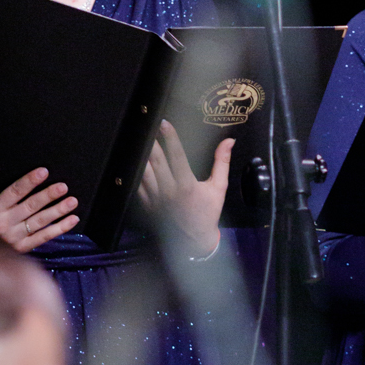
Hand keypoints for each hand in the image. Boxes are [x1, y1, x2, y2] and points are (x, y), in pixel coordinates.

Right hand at [0, 167, 77, 252]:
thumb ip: (10, 195)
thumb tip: (32, 178)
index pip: (14, 192)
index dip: (29, 181)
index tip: (44, 171)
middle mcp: (3, 224)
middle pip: (30, 207)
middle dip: (48, 196)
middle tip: (63, 187)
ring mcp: (14, 238)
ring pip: (40, 222)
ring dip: (58, 210)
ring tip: (72, 201)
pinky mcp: (23, 248)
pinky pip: (45, 237)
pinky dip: (60, 228)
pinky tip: (72, 219)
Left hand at [137, 123, 232, 255]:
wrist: (193, 241)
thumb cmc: (208, 213)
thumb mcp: (219, 188)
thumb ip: (222, 162)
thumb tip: (229, 141)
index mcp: (187, 186)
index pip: (176, 156)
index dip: (170, 137)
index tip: (164, 123)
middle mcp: (169, 192)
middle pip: (155, 160)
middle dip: (151, 141)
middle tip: (147, 126)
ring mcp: (156, 199)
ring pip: (143, 171)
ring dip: (141, 154)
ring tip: (140, 140)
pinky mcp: (147, 205)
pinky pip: (137, 185)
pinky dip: (135, 171)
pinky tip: (135, 160)